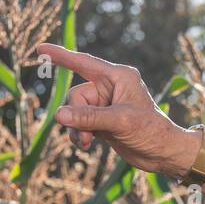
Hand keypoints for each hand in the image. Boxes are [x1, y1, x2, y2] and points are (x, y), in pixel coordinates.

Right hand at [35, 43, 200, 176]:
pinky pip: (80, 123)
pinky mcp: (103, 121)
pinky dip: (79, 134)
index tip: (40, 48)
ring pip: (75, 111)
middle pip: (76, 95)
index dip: (61, 56)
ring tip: (85, 143)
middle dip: (76, 116)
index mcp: (118, 77)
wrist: (164, 154)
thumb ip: (88, 118)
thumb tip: (58, 115)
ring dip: (76, 128)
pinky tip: (85, 145)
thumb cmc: (151, 131)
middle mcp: (110, 87)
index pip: (84, 62)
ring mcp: (106, 105)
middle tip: (85, 135)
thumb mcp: (119, 122)